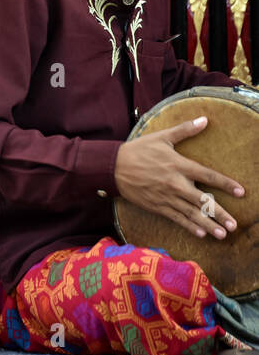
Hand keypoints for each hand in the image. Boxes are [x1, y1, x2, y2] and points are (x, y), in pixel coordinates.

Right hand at [114, 116, 244, 238]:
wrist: (112, 166)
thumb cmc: (138, 150)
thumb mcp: (161, 137)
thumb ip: (184, 130)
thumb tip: (205, 119)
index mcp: (179, 165)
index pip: (208, 175)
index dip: (226, 184)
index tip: (241, 192)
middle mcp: (175, 183)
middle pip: (203, 201)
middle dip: (220, 214)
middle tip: (234, 225)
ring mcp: (166, 197)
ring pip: (191, 213)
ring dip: (208, 225)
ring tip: (223, 234)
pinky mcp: (157, 206)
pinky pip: (176, 218)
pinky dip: (189, 226)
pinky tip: (200, 233)